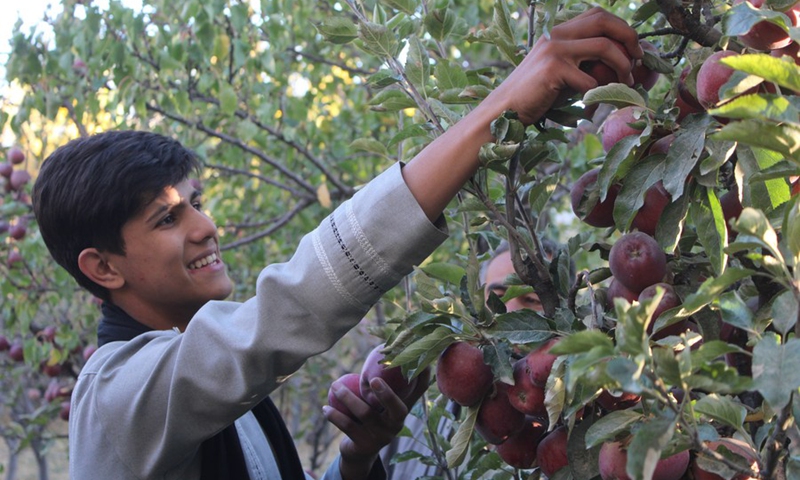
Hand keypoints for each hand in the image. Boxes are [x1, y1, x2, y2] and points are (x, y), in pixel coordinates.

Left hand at [323, 368, 429, 479]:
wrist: (360, 453)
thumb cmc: (370, 418)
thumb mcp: (380, 404)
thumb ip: (385, 384)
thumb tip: (386, 347)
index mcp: (402, 410)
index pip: (417, 392)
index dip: (422, 378)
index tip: (421, 364)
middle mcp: (397, 424)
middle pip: (397, 408)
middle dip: (387, 394)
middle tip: (373, 380)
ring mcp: (382, 436)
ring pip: (364, 413)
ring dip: (346, 397)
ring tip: (334, 385)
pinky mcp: (365, 445)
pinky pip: (348, 426)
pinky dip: (334, 415)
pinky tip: (325, 407)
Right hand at [491, 7, 642, 124]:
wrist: (506, 108)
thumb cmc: (536, 93)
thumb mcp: (561, 68)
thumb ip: (583, 59)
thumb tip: (620, 62)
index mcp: (559, 30)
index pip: (598, 15)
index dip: (622, 28)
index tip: (633, 48)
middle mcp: (557, 33)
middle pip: (604, 21)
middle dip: (629, 38)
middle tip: (638, 59)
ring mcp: (555, 49)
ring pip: (604, 46)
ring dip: (622, 65)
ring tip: (626, 81)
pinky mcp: (553, 69)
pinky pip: (589, 80)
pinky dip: (597, 93)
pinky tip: (592, 102)